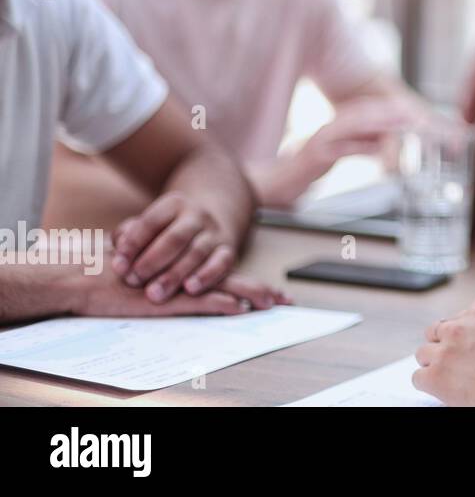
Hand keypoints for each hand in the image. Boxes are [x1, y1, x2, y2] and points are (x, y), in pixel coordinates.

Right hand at [75, 269, 290, 316]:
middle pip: (233, 280)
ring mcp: (178, 285)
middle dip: (260, 291)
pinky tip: (240, 308)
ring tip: (274, 302)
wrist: (85, 275)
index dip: (249, 286)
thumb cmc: (112, 275)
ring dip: (251, 295)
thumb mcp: (145, 273)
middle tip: (284, 300)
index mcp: (183, 270)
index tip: (272, 294)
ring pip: (224, 288)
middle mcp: (186, 274)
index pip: (224, 276)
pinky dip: (222, 304)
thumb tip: (180, 287)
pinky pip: (201, 302)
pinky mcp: (167, 298)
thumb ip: (165, 274)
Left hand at [110, 194, 241, 301]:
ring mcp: (215, 234)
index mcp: (173, 204)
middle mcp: (197, 216)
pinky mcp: (228, 251)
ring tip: (154, 294)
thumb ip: (128, 236)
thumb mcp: (147, 225)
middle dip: (152, 262)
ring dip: (174, 275)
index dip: (133, 244)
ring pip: (197, 253)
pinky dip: (207, 276)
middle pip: (175, 238)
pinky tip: (190, 290)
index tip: (118, 267)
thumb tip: (118, 251)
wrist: (208, 223)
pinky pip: (222, 263)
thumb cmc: (165, 231)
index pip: (150, 223)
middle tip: (133, 281)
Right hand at [299, 98, 421, 182]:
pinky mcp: (317, 157)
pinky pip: (344, 150)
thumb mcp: (338, 151)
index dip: (381, 107)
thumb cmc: (310, 168)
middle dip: (384, 112)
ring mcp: (321, 141)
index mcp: (332, 126)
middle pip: (359, 114)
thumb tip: (380, 140)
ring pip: (353, 128)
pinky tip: (377, 150)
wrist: (281, 181)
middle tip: (405, 114)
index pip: (360, 110)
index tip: (402, 107)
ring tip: (396, 127)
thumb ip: (357, 143)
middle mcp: (327, 129)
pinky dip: (362, 148)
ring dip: (377, 126)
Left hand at [413, 307, 474, 405]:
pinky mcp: (434, 375)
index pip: (451, 321)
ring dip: (432, 365)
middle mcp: (457, 329)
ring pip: (422, 354)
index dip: (454, 338)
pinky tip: (444, 390)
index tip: (461, 351)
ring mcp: (444, 352)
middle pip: (432, 333)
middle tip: (452, 365)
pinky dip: (427, 385)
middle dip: (439, 348)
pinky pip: (417, 378)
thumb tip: (468, 339)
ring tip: (450, 379)